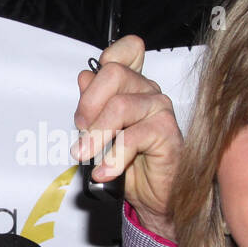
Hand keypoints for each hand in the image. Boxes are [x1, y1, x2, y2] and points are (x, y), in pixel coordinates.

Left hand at [73, 35, 181, 241]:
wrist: (152, 197)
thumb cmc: (128, 163)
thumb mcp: (101, 132)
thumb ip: (93, 104)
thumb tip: (85, 78)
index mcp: (134, 85)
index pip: (129, 49)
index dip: (108, 57)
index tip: (89, 85)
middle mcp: (149, 91)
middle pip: (113, 74)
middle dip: (88, 104)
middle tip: (80, 130)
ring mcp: (160, 110)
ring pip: (119, 106)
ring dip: (95, 135)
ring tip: (84, 155)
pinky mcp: (167, 133)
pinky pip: (132, 138)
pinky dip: (112, 158)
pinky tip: (103, 172)